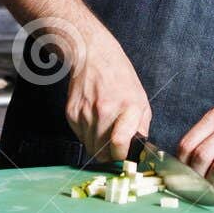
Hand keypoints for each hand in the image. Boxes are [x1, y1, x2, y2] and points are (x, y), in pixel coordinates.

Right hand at [63, 27, 150, 161]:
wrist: (93, 56)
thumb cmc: (120, 77)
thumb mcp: (140, 99)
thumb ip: (142, 127)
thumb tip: (138, 151)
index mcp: (127, 107)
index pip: (119, 144)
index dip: (121, 156)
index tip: (122, 156)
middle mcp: (104, 111)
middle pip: (102, 152)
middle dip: (109, 155)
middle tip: (114, 146)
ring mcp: (85, 113)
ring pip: (90, 148)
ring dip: (98, 145)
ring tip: (104, 129)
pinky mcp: (71, 113)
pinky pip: (80, 137)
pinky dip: (87, 134)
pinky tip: (93, 120)